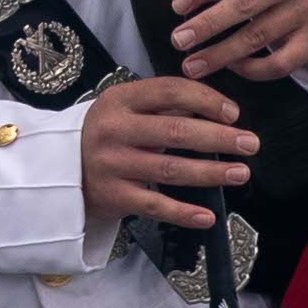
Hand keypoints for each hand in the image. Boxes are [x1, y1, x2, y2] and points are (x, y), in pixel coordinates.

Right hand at [77, 74, 254, 231]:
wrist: (58, 169)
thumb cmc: (106, 134)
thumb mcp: (125, 109)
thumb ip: (165, 106)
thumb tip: (219, 112)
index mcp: (119, 100)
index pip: (169, 91)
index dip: (206, 100)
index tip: (233, 113)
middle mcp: (113, 131)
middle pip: (175, 131)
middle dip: (219, 138)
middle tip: (249, 143)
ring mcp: (112, 165)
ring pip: (170, 170)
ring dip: (210, 172)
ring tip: (240, 173)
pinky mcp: (113, 196)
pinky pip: (155, 206)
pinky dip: (183, 213)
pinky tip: (208, 215)